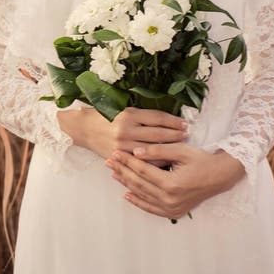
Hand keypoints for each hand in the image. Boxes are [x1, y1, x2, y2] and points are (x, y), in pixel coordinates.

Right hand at [57, 106, 188, 162]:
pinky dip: (155, 162)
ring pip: (152, 151)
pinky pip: (142, 163)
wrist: (86, 129)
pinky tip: (165, 162)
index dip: (173, 121)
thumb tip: (169, 121)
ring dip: (168, 150)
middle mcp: (126, 130)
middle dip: (175, 135)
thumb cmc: (108, 117)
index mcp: (129, 115)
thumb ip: (145, 117)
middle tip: (186, 135)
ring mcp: (123, 146)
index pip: (158, 118)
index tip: (184, 123)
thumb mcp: (126, 111)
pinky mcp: (120, 157)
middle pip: (158, 134)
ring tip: (180, 148)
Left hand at [105, 143, 245, 220]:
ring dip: (126, 184)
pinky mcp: (174, 212)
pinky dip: (138, 201)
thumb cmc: (201, 160)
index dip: (127, 161)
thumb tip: (136, 151)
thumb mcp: (180, 150)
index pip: (142, 171)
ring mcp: (171, 208)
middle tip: (109, 161)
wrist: (219, 176)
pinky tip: (126, 194)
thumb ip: (158, 151)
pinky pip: (151, 208)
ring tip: (114, 173)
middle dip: (122, 171)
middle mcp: (170, 199)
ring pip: (142, 195)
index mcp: (171, 184)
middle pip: (139, 184)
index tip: (115, 153)